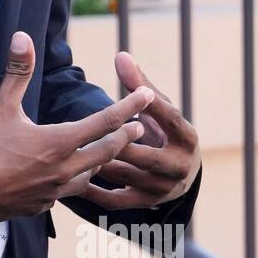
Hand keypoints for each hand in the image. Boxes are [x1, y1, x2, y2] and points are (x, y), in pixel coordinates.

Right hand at [0, 32, 153, 222]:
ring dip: (101, 162)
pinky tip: (68, 176)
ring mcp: (54, 192)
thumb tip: (22, 38)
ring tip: (106, 152)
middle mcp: (63, 170)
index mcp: (57, 142)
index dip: (129, 107)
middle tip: (139, 126)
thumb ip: (17, 72)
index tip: (147, 96)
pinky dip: (73, 180)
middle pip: (107, 152)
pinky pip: (67, 192)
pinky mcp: (41, 207)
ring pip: (90, 175)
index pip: (104, 122)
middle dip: (125, 137)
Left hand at [74, 51, 200, 210]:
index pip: (170, 119)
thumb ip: (140, 84)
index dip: (151, 106)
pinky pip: (115, 200)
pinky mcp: (146, 203)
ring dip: (99, 164)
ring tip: (71, 154)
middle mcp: (180, 165)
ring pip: (126, 175)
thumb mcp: (160, 108)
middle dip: (119, 143)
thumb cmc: (165, 129)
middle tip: (90, 132)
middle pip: (145, 154)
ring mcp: (164, 187)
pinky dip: (92, 191)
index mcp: (187, 136)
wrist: (182, 172)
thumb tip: (120, 55)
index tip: (133, 92)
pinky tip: (70, 180)